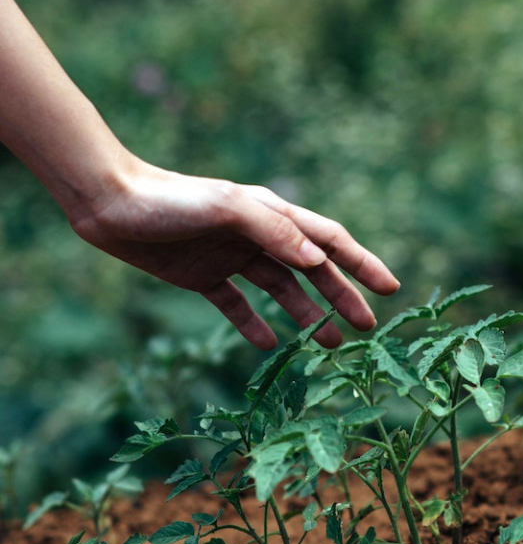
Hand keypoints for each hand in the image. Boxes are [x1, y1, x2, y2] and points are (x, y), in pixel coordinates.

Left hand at [69, 161, 399, 348]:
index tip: (390, 289)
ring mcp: (231, 257)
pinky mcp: (203, 276)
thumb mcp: (227, 209)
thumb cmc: (171, 199)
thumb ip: (274, 231)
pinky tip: (270, 344)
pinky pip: (238, 305)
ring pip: (281, 290)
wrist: (111, 205)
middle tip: (367, 329)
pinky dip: (255, 324)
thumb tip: (319, 260)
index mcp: (271, 214)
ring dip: (307, 315)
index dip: (362, 263)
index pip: (329, 241)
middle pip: (312, 270)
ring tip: (329, 344)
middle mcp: (258, 235)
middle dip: (343, 297)